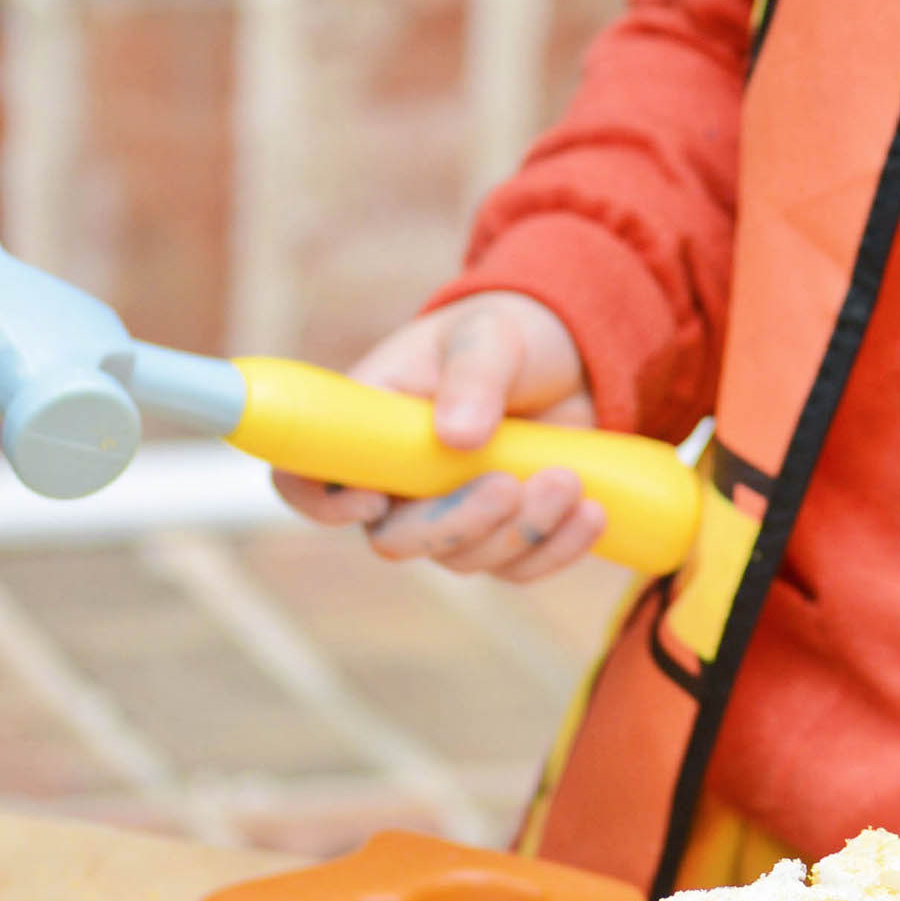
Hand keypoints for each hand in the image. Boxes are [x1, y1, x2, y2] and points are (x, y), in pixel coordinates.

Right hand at [275, 292, 607, 579]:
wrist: (571, 354)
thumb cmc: (507, 335)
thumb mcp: (489, 336)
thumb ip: (473, 377)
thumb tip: (457, 435)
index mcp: (368, 428)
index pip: (305, 481)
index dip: (323, 504)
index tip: (374, 501)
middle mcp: (398, 481)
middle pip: (396, 540)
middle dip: (455, 525)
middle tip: (511, 485)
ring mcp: (452, 510)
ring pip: (466, 558)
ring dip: (521, 530)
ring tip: (570, 480)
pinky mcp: (506, 528)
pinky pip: (520, 565)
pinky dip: (558, 548)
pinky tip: (593, 513)